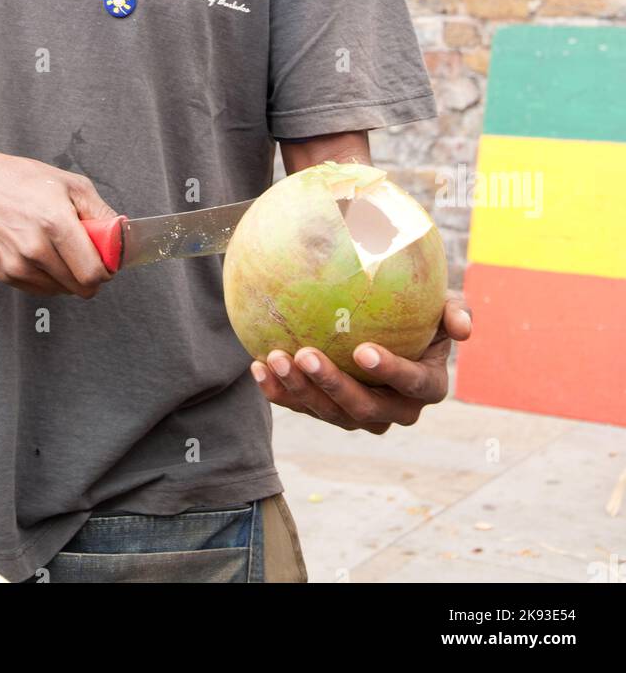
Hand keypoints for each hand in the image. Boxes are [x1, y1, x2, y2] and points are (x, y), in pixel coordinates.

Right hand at [0, 145, 116, 297]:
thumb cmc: (21, 180)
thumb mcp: (70, 184)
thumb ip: (101, 213)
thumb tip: (122, 237)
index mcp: (56, 223)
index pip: (94, 272)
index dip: (107, 270)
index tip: (107, 261)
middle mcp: (36, 249)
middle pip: (81, 287)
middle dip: (91, 275)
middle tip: (86, 254)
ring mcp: (18, 265)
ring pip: (62, 291)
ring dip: (69, 276)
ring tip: (58, 247)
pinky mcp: (5, 275)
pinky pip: (41, 290)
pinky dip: (49, 278)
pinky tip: (41, 253)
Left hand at [250, 291, 471, 432]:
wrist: (388, 323)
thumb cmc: (421, 309)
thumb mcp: (443, 304)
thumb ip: (455, 310)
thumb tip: (463, 328)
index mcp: (427, 385)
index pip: (411, 383)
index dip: (389, 372)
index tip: (362, 350)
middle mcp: (396, 410)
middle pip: (364, 408)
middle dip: (333, 385)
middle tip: (306, 354)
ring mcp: (360, 416)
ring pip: (329, 413)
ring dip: (300, 389)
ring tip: (274, 358)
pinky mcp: (329, 411)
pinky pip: (302, 405)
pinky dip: (278, 391)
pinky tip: (256, 366)